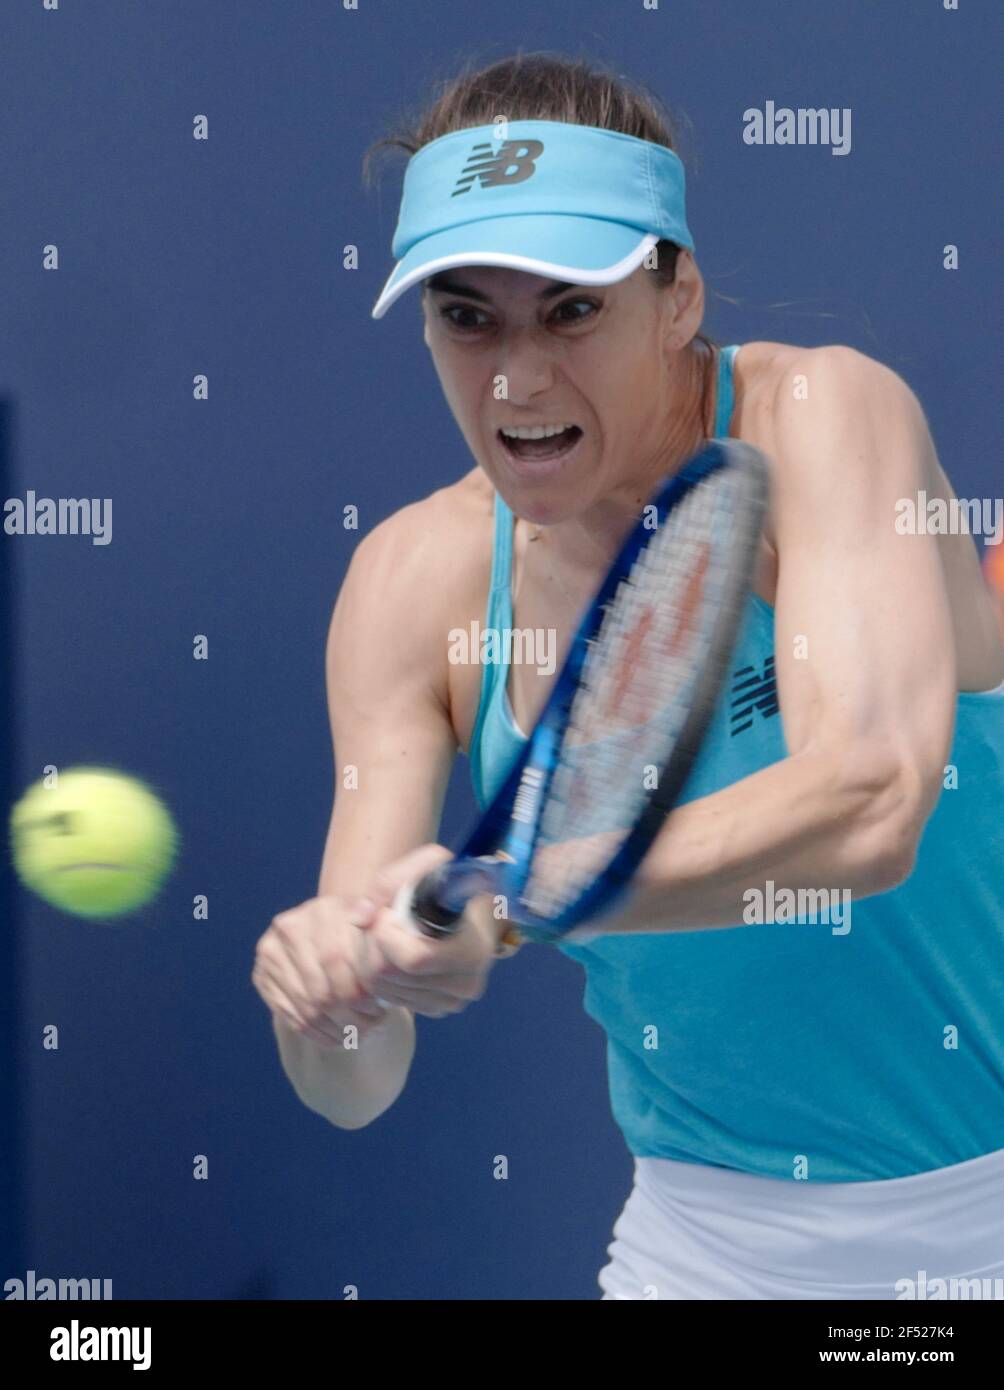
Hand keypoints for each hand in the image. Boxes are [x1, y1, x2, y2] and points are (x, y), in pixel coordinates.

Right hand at [252, 894, 390, 1048]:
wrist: (329, 936)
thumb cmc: (362, 934)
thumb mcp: (376, 922)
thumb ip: (378, 918)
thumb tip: (369, 914)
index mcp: (320, 909)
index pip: (336, 959)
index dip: (359, 989)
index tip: (379, 1007)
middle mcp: (289, 927)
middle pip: (321, 988)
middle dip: (350, 1015)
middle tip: (372, 1027)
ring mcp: (270, 954)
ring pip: (308, 1008)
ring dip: (336, 1029)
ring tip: (359, 1035)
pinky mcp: (261, 977)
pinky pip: (292, 1016)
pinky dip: (319, 1034)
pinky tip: (338, 1038)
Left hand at [351, 843, 498, 1017]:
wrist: (465, 909)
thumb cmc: (446, 887)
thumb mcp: (426, 868)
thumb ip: (388, 881)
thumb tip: (361, 917)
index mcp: (472, 950)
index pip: (414, 958)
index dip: (387, 935)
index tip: (387, 913)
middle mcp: (465, 983)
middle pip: (390, 975)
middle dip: (373, 944)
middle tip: (382, 922)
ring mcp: (449, 1001)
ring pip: (382, 989)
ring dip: (372, 959)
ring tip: (387, 935)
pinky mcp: (434, 1008)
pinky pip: (386, 999)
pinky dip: (378, 976)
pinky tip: (391, 954)